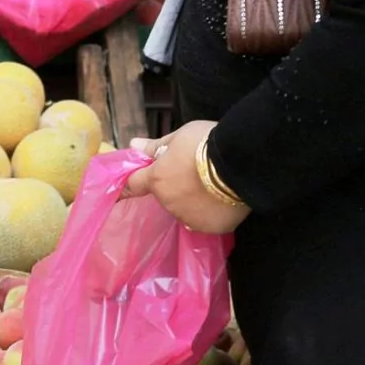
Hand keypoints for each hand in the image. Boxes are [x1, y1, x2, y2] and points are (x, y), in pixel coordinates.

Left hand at [124, 120, 250, 234]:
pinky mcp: (212, 228)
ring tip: (212, 186)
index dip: (130, 185)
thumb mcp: (179, 137)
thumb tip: (132, 146)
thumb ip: (155, 147)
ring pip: (186, 210)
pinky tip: (223, 199)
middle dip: (175, 186)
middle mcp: (169, 203)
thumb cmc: (206, 143)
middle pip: (166, 196)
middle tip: (194, 172)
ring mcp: (191, 218)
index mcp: (157, 180)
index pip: (133, 185)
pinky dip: (211, 212)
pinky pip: (206, 220)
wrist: (241, 163)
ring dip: (192, 201)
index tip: (124, 190)